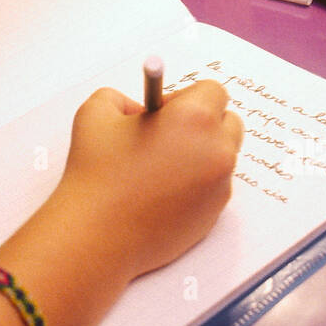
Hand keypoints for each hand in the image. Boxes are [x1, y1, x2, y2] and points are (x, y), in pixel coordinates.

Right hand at [60, 80, 242, 279]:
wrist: (97, 234)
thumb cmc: (97, 175)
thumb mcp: (96, 112)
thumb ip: (121, 97)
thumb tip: (138, 108)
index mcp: (194, 118)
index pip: (213, 91)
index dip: (186, 96)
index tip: (165, 110)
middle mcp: (216, 151)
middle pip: (229, 122)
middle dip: (203, 123)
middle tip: (167, 134)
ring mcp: (219, 186)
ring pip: (222, 157)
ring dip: (200, 154)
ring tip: (161, 165)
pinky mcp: (214, 215)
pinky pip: (214, 187)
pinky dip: (196, 184)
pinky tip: (161, 191)